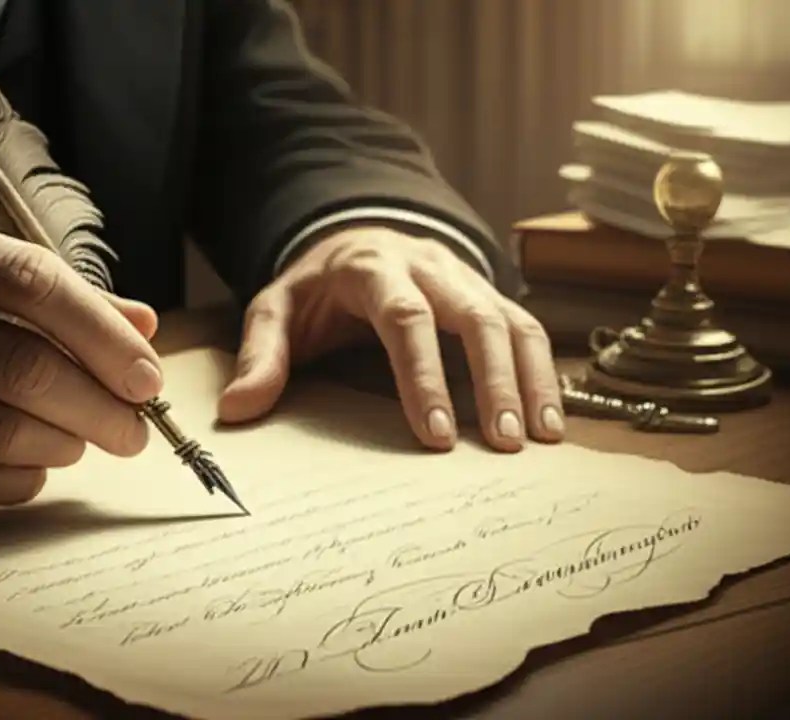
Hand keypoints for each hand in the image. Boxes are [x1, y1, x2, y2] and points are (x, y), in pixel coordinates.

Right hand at [0, 198, 162, 503]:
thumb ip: (49, 291)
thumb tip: (142, 328)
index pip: (29, 281)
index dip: (102, 335)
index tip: (147, 377)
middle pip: (20, 365)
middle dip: (97, 405)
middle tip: (134, 428)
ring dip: (62, 443)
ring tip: (83, 440)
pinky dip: (18, 478)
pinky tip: (37, 467)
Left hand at [218, 224, 562, 451]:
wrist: (355, 236)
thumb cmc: (317, 288)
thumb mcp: (275, 309)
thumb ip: (260, 355)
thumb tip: (237, 409)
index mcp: (372, 268)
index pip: (404, 318)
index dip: (423, 375)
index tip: (434, 435)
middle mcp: (429, 267)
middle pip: (473, 317)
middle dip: (493, 381)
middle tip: (504, 442)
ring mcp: (465, 279)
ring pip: (511, 321)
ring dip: (531, 380)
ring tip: (540, 439)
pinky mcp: (488, 295)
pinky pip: (526, 329)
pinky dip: (544, 373)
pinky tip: (552, 419)